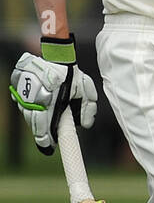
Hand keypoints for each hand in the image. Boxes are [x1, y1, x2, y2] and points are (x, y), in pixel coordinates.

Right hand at [8, 36, 97, 154]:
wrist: (54, 55)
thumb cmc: (71, 74)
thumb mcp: (85, 89)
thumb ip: (87, 108)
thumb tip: (86, 125)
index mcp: (49, 102)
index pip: (43, 128)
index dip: (45, 140)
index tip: (49, 148)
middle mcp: (32, 100)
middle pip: (34, 124)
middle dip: (43, 131)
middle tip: (50, 136)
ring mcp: (22, 94)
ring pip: (27, 114)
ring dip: (36, 119)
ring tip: (47, 116)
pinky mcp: (16, 88)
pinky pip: (22, 104)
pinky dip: (30, 108)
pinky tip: (39, 105)